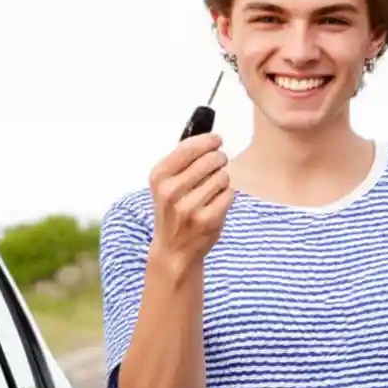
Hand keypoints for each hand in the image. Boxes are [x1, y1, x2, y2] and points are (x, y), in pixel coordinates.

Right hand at [147, 133, 233, 271]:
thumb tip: (210, 137)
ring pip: (222, 176)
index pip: (188, 148)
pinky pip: (229, 194)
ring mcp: (189, 207)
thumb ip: (182, 160)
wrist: (173, 249)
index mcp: (159, 177)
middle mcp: (170, 192)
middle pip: (210, 160)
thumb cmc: (173, 211)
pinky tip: (216, 204)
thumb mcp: (165, 184)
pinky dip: (226, 197)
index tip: (217, 140)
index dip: (208, 141)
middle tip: (218, 164)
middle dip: (218, 159)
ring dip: (222, 181)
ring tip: (211, 191)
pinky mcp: (207, 220)